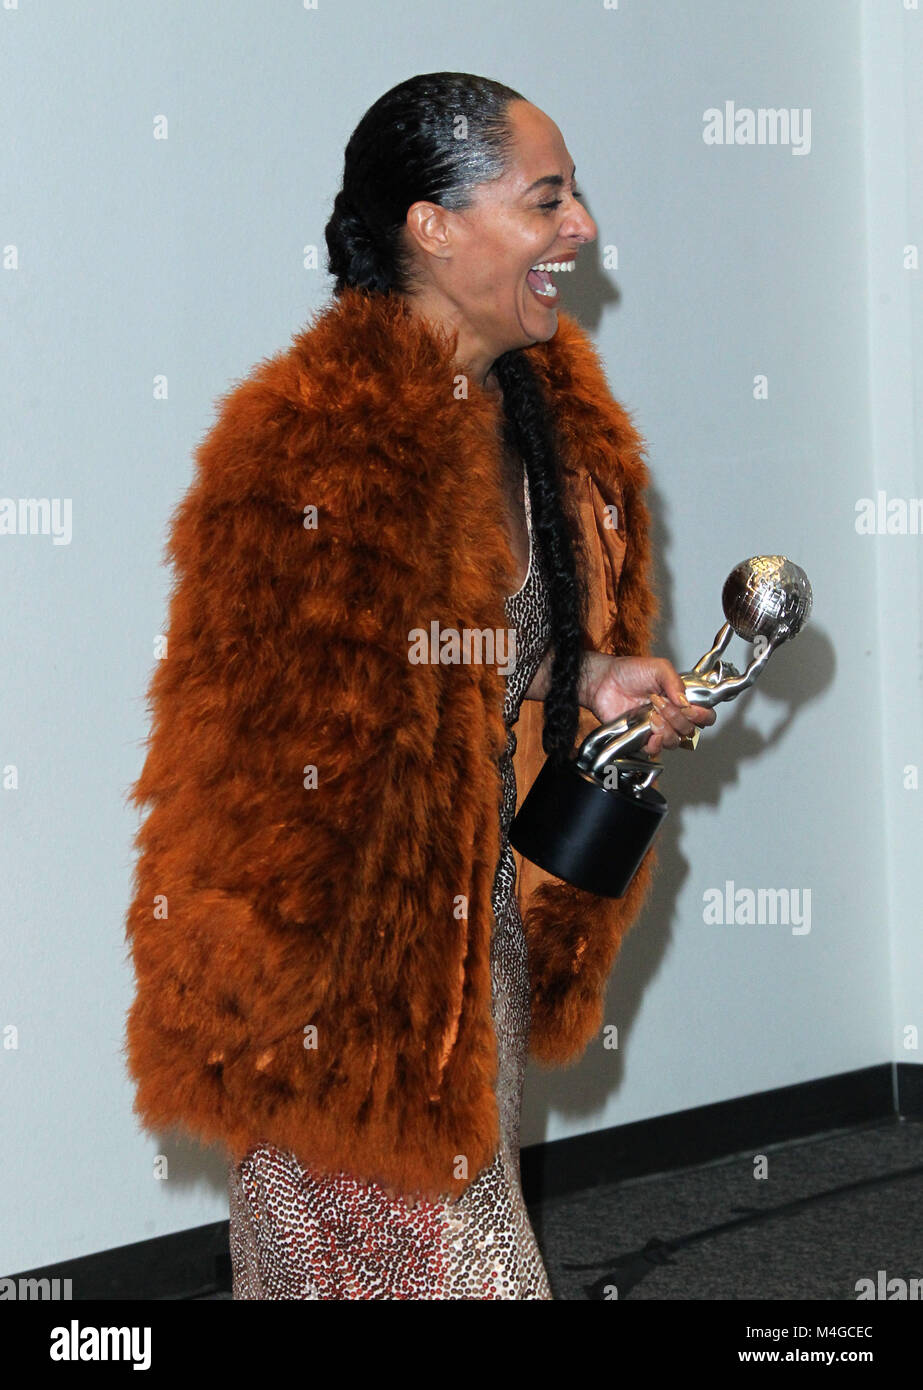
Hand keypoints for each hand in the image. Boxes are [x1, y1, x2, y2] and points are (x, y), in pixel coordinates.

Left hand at [580, 652, 716, 756]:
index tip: (692, 709)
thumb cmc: (629, 672)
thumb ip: (676, 682)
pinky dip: (656, 743)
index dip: (703, 716)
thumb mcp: (659, 668)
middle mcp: (672, 716)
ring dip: (667, 729)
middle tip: (664, 704)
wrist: (604, 681)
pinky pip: (656, 749)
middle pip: (690, 730)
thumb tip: (686, 702)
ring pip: (675, 741)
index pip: (704, 716)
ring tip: (653, 715)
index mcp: (681, 700)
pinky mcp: (642, 738)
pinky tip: (651, 731)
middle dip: (679, 718)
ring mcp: (658, 728)